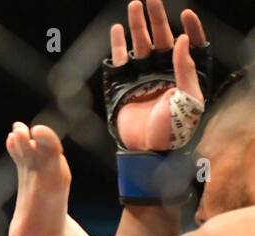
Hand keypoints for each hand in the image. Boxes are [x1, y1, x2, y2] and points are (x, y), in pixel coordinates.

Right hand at [110, 1, 206, 150]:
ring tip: (134, 6)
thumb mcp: (190, 97)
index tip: (185, 14)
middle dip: (156, 17)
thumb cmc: (174, 128)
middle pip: (161, 38)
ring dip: (137, 25)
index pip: (188, 44)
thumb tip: (180, 39)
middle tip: (151, 0)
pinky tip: (117, 30)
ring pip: (140, 44)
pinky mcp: (121, 86)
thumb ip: (186, 67)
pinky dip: (117, 45)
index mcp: (183, 73)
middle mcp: (163, 71)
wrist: (147, 149)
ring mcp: (141, 77)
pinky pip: (119, 61)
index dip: (189, 27)